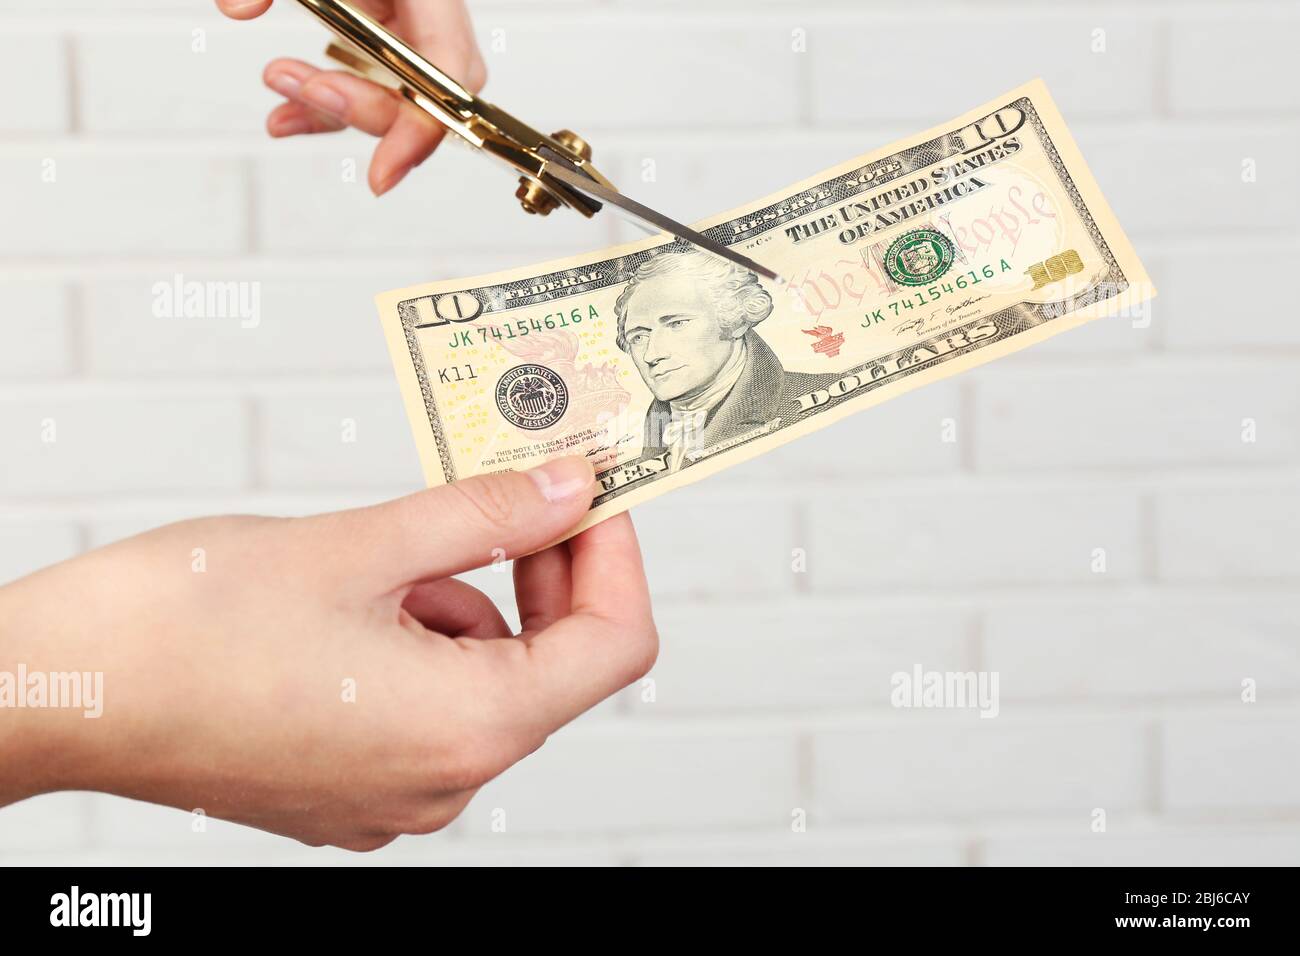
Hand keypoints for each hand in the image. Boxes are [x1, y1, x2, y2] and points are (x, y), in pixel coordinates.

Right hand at [0, 457, 656, 850]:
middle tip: (510, 486)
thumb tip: (571, 490)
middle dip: (538, 566)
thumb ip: (486, 516)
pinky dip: (422, 638)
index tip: (593, 491)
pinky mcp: (353, 782)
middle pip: (552, 662)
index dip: (614, 555)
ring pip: (488, 676)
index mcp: (465, 729)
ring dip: (468, 598)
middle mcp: (441, 779)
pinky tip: (360, 597)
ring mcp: (395, 792)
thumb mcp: (361, 544)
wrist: (57, 692)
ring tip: (395, 548)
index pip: (612, 644)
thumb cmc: (182, 628)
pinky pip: (431, 703)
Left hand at [217, 0, 486, 194]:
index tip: (386, 169)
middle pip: (428, 94)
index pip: (450, 69)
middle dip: (365, 110)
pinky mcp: (381, 32)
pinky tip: (286, 113)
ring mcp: (408, 24)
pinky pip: (366, 84)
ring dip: (338, 113)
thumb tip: (238, 5)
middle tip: (302, 90)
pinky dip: (324, 105)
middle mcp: (429, 10)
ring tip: (280, 97)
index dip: (425, 126)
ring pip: (395, 98)